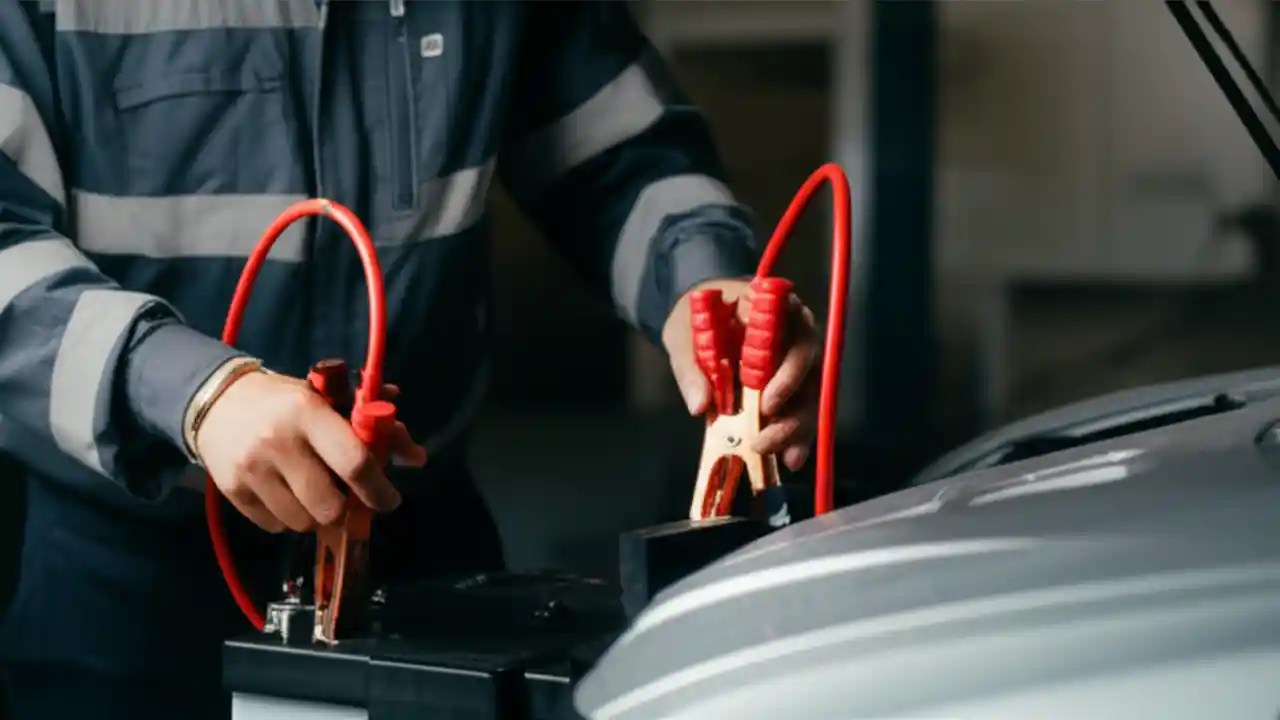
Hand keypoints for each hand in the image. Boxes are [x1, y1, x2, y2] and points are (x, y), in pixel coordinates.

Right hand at [195, 371, 427, 532]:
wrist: (216, 401)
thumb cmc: (286, 401)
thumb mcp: (330, 399)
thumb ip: (375, 426)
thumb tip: (417, 458)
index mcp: (308, 412)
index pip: (354, 462)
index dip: (378, 490)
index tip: (389, 500)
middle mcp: (279, 442)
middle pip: (328, 506)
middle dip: (346, 510)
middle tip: (349, 501)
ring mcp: (252, 470)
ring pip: (302, 522)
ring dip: (316, 516)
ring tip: (314, 493)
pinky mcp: (232, 491)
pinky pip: (275, 527)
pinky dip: (288, 519)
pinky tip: (286, 495)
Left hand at [662, 278, 820, 470]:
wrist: (699, 316)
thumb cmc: (694, 316)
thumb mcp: (682, 335)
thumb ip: (689, 366)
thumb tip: (700, 405)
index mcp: (771, 305)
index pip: (792, 332)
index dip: (786, 369)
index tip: (766, 400)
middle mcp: (794, 330)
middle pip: (808, 369)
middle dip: (791, 409)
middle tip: (764, 438)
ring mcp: (796, 359)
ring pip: (809, 393)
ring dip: (797, 428)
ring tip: (781, 456)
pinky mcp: (792, 384)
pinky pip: (801, 409)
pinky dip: (797, 435)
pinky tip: (790, 459)